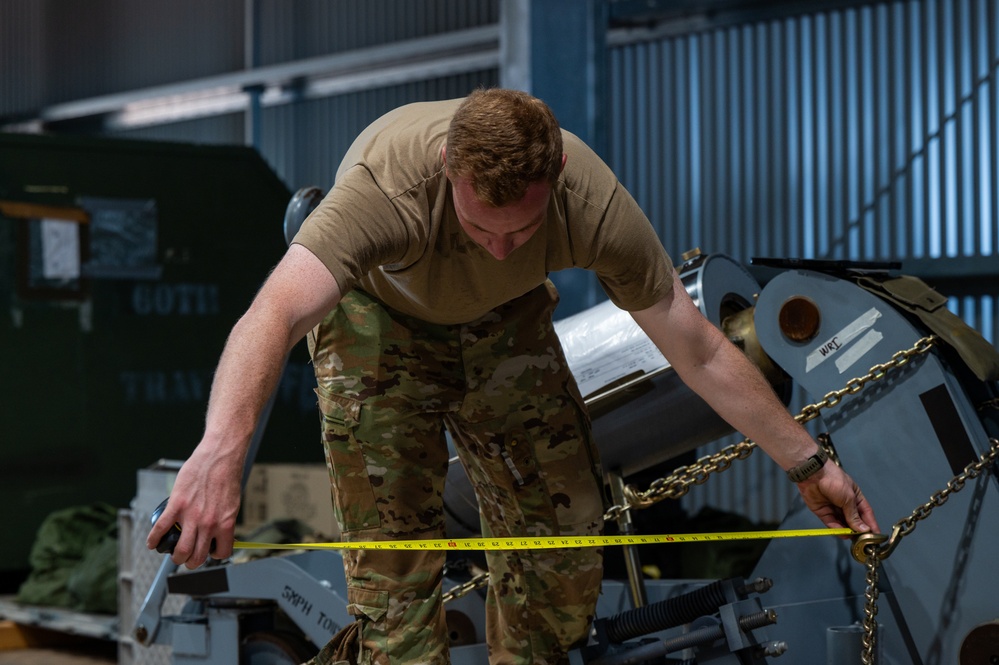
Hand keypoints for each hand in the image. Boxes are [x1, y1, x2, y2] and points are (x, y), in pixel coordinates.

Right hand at [145, 443, 241, 568]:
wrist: (219, 456)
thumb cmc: (227, 477)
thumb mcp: (233, 504)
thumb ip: (225, 520)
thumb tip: (220, 533)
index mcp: (225, 524)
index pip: (221, 553)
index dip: (214, 554)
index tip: (210, 551)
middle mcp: (209, 524)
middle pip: (196, 557)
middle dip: (191, 562)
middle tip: (188, 558)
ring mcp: (191, 516)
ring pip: (180, 550)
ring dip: (175, 556)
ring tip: (174, 553)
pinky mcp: (176, 505)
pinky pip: (161, 528)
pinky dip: (154, 539)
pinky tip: (152, 543)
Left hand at [796, 462, 879, 534]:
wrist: (813, 474)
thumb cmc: (834, 480)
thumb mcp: (849, 498)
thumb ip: (854, 515)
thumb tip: (864, 529)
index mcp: (855, 498)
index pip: (866, 513)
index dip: (871, 524)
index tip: (876, 536)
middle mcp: (845, 504)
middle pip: (854, 520)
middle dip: (859, 531)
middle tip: (864, 542)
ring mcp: (834, 508)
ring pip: (843, 524)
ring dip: (848, 532)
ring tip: (854, 540)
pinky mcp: (823, 512)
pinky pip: (831, 523)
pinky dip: (837, 529)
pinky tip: (843, 534)